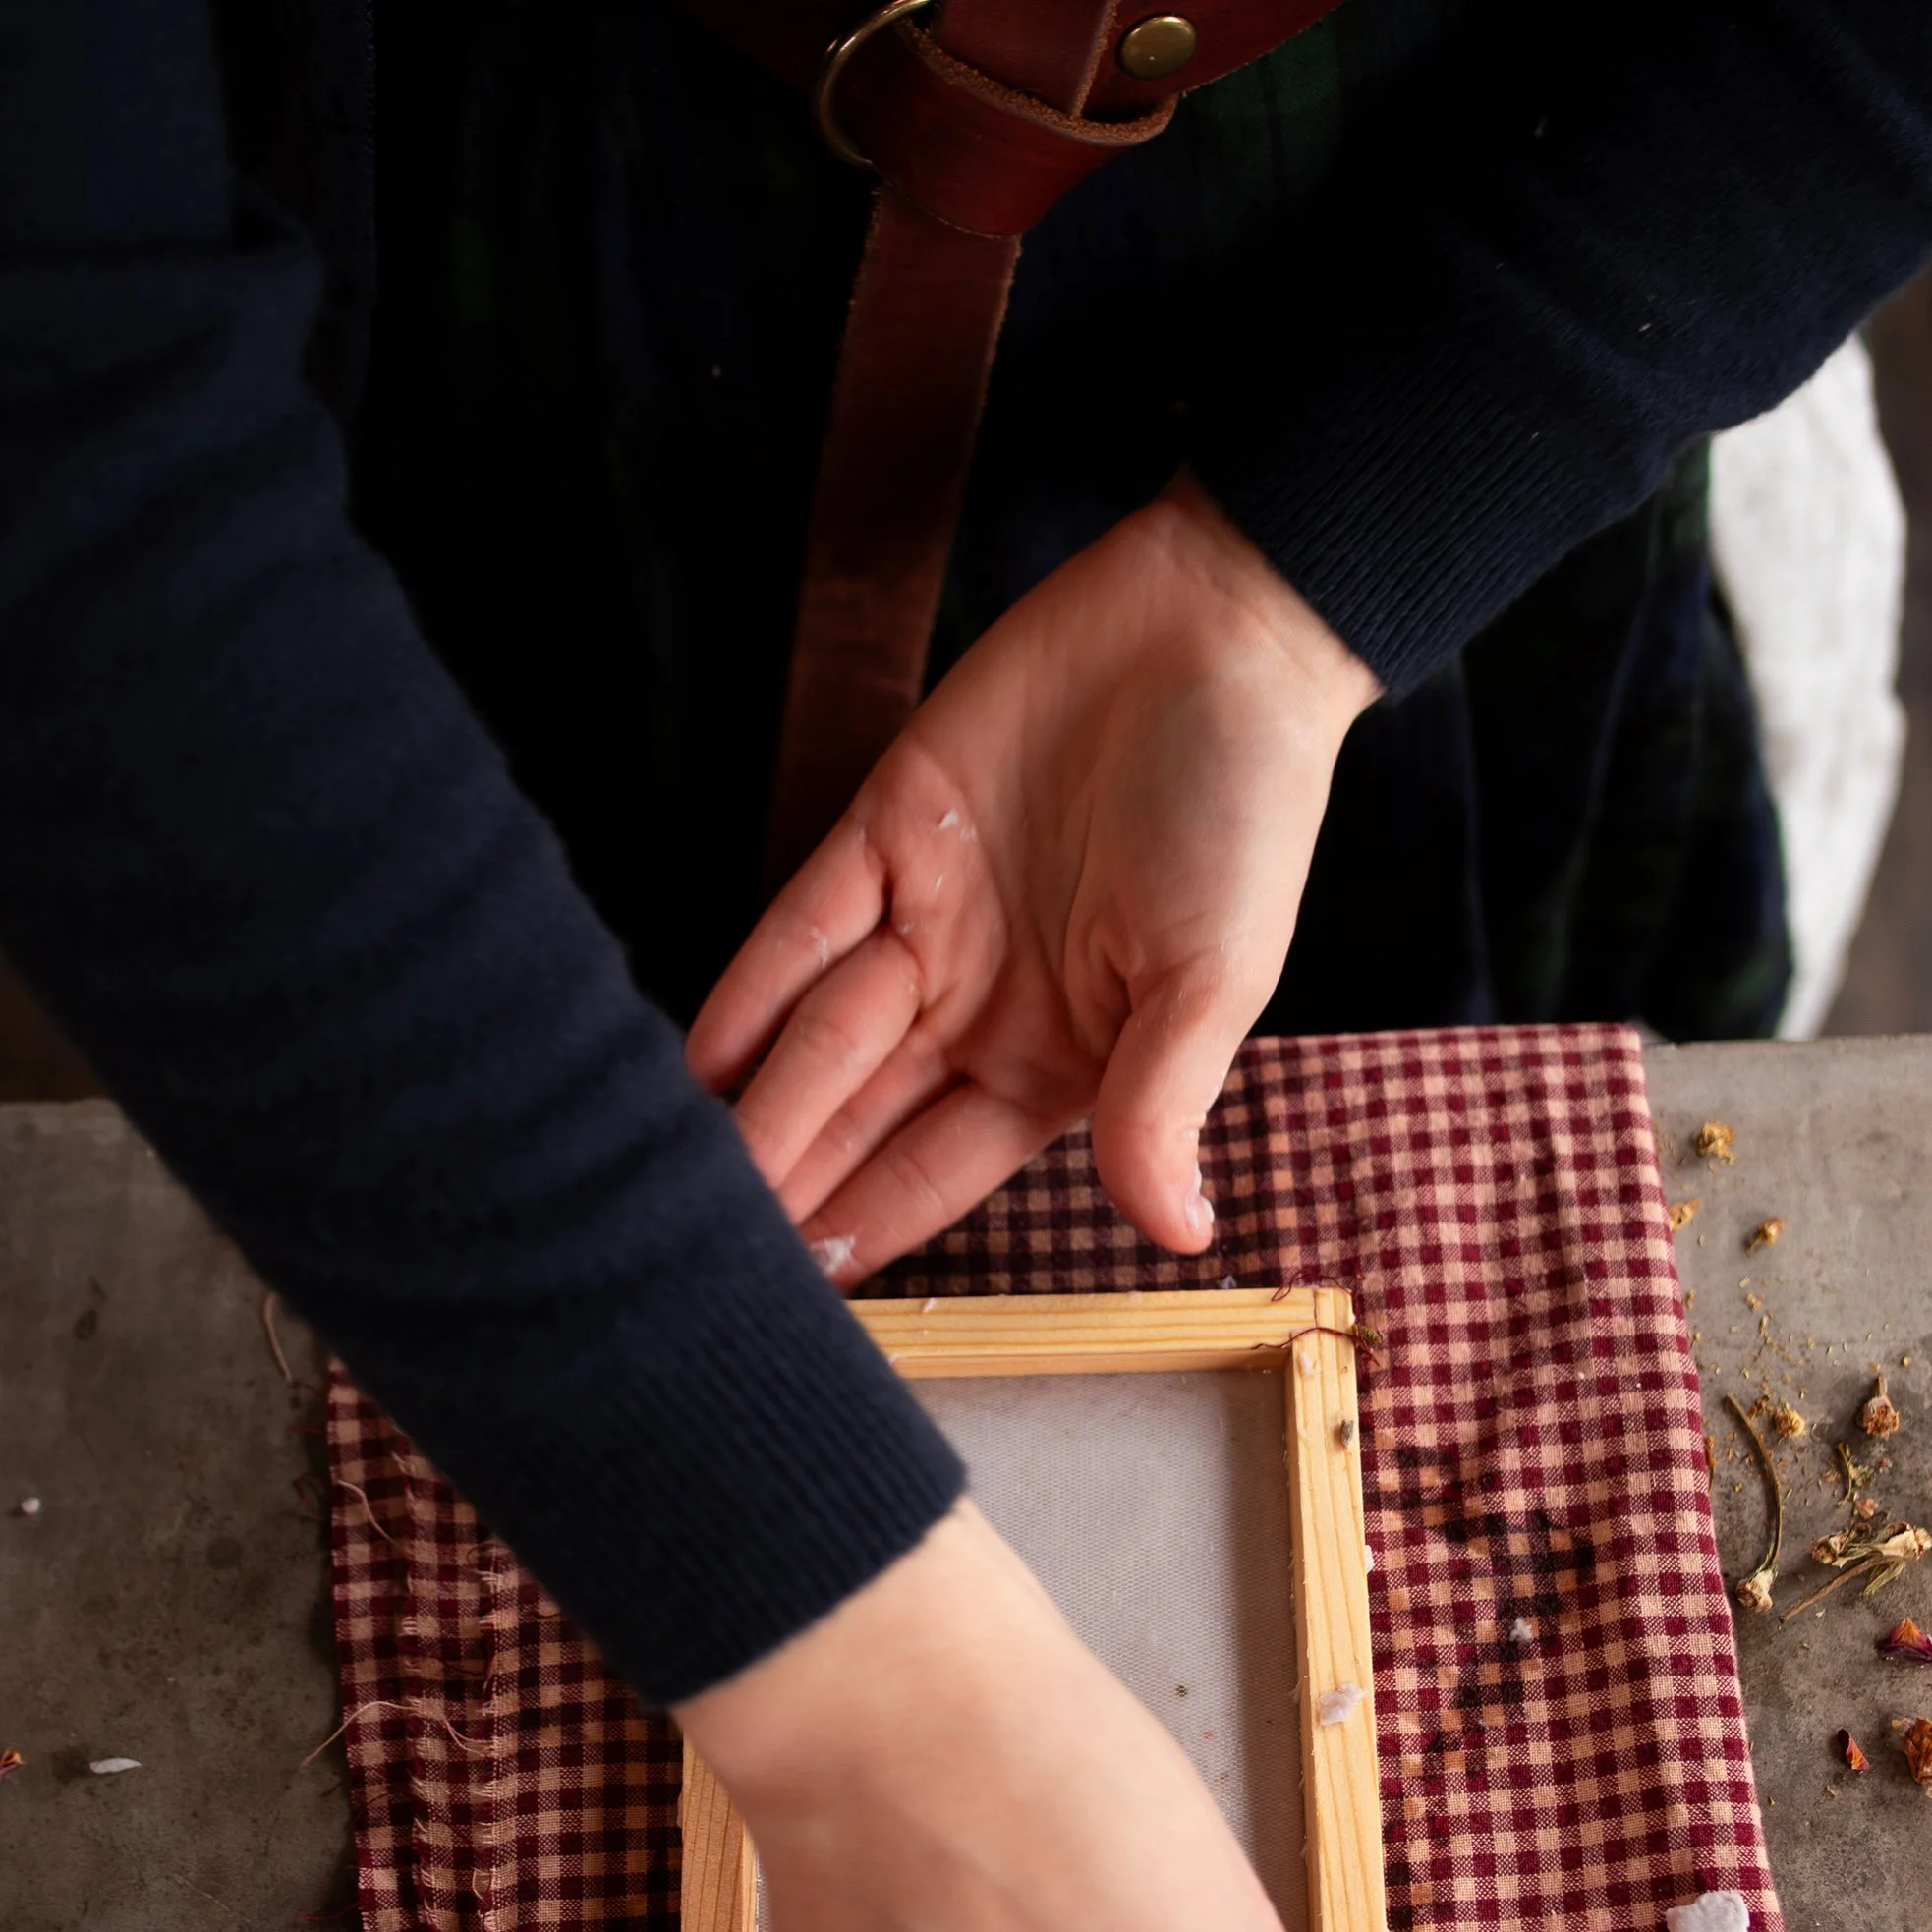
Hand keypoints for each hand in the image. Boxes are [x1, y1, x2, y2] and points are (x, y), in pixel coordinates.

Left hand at [687, 474, 1378, 1281]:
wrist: (1219, 630)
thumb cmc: (1248, 810)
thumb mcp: (1216, 975)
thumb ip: (1165, 1103)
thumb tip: (1177, 1236)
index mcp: (1063, 1057)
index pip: (943, 1167)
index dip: (875, 1226)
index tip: (805, 1301)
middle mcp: (981, 1002)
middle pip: (862, 1112)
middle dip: (791, 1181)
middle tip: (707, 1256)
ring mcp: (930, 914)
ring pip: (822, 1031)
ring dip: (760, 1104)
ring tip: (684, 1178)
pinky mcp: (890, 823)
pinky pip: (803, 923)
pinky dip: (749, 988)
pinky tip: (697, 1060)